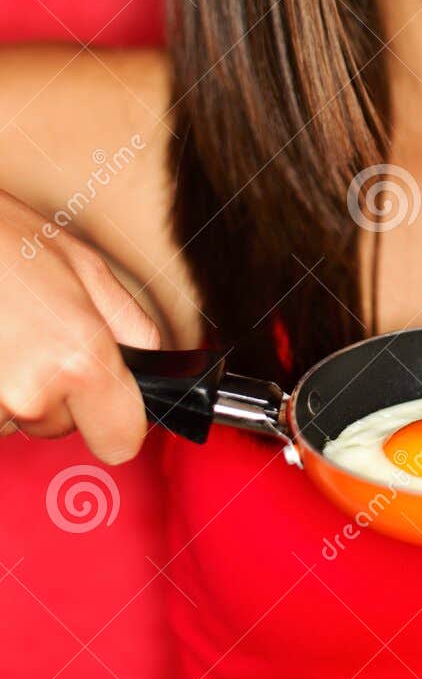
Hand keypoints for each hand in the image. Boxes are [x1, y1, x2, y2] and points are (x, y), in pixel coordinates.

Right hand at [0, 189, 156, 461]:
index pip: (121, 441)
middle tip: (34, 333)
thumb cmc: (4, 238)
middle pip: (62, 425)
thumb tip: (150, 369)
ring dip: (14, 386)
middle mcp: (31, 394)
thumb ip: (131, 327)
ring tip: (4, 331)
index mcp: (80, 360)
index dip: (116, 417)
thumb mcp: (86, 267)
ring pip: (17, 418)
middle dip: (57, 388)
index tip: (106, 399)